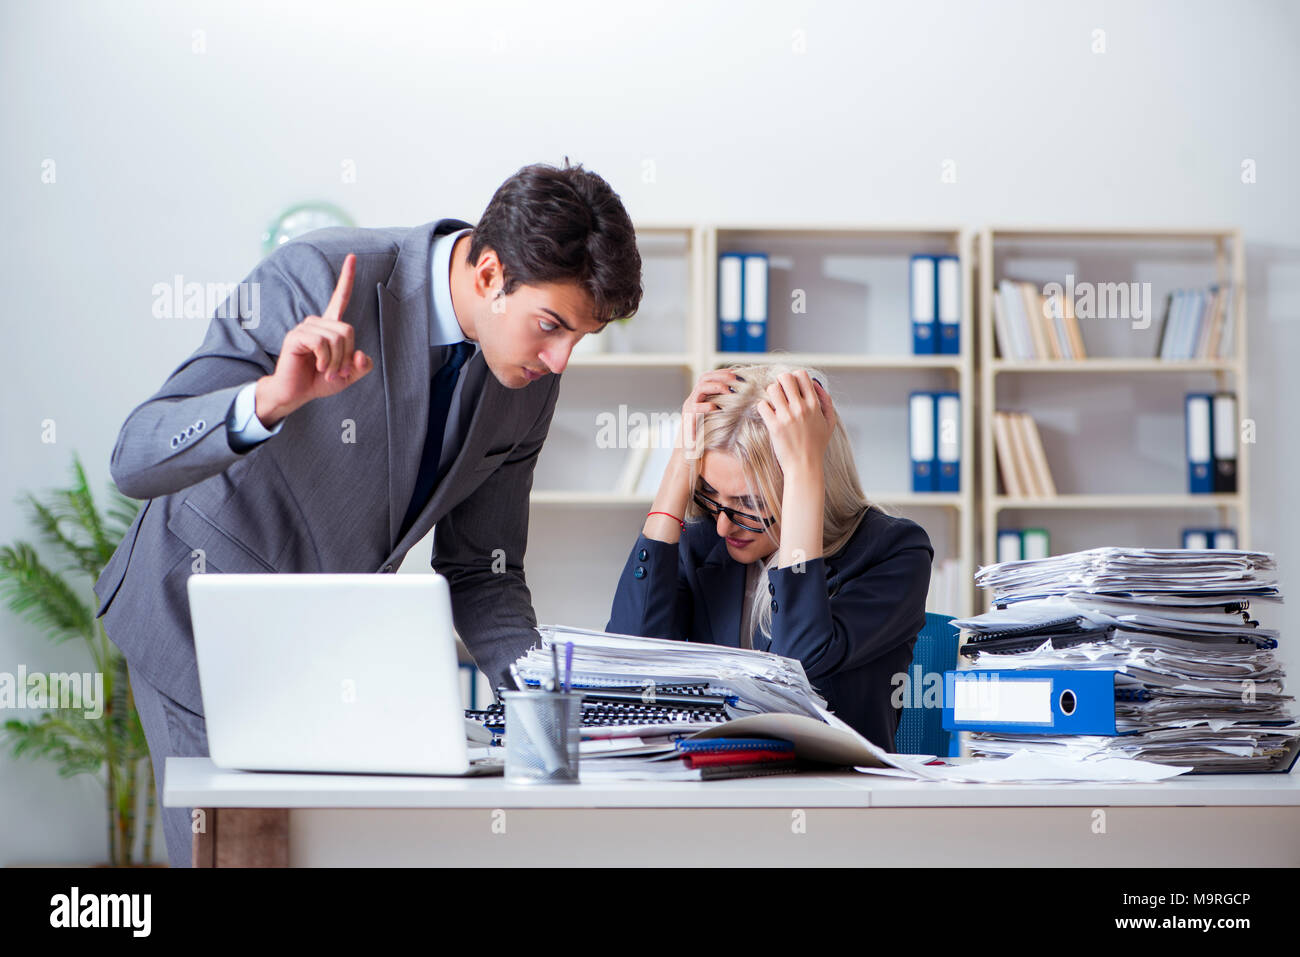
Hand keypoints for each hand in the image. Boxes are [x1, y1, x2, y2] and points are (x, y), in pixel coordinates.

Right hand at [255, 254, 373, 426]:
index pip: (339, 298)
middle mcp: (317, 323)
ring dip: (336, 361)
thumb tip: (361, 356)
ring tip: (326, 372)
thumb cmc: (320, 381)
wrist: (296, 393)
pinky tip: (318, 367)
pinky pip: (322, 343)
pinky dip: (325, 360)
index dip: (347, 278)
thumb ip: (361, 366)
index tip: (352, 256)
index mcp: (330, 327)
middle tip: (338, 372)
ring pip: (336, 338)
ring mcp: (305, 328)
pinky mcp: (296, 336)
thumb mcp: (348, 375)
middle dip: (347, 355)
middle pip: (347, 330)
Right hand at [678, 368, 743, 460]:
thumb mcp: (715, 420)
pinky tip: (719, 409)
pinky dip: (708, 406)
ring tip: (729, 392)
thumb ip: (723, 409)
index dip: (722, 372)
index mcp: (698, 398)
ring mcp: (688, 409)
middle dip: (721, 376)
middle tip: (735, 380)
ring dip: (717, 387)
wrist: (687, 456)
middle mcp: (692, 400)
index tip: (737, 374)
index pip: (708, 377)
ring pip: (700, 388)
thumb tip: (744, 402)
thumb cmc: (704, 440)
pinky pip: (696, 408)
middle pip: (704, 378)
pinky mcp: (687, 419)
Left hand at [756, 370, 834, 475]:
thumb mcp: (830, 423)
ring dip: (771, 394)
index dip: (795, 376)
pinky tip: (768, 414)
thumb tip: (816, 384)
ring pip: (772, 388)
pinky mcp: (774, 426)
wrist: (804, 466)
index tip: (792, 386)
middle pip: (785, 377)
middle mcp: (801, 408)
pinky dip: (763, 407)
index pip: (802, 375)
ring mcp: (787, 416)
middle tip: (780, 392)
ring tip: (774, 403)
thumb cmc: (816, 446)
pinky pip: (762, 405)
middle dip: (781, 381)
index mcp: (814, 405)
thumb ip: (827, 401)